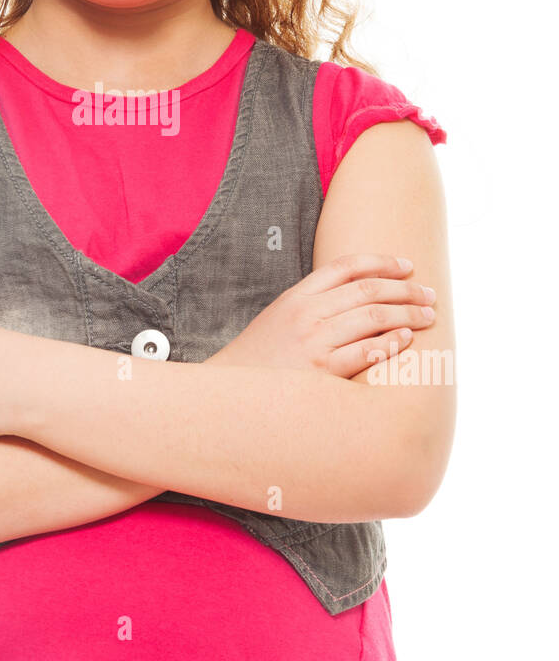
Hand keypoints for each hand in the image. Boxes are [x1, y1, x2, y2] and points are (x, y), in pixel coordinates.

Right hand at [210, 253, 435, 378]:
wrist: (231, 398)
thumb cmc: (261, 362)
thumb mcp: (279, 320)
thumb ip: (312, 304)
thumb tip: (359, 296)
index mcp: (296, 297)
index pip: (346, 266)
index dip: (382, 261)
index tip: (408, 265)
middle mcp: (306, 314)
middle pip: (368, 289)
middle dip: (406, 288)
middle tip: (429, 294)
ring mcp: (314, 342)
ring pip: (374, 316)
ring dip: (407, 314)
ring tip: (427, 316)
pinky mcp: (322, 373)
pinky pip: (366, 352)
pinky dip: (390, 342)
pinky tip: (405, 340)